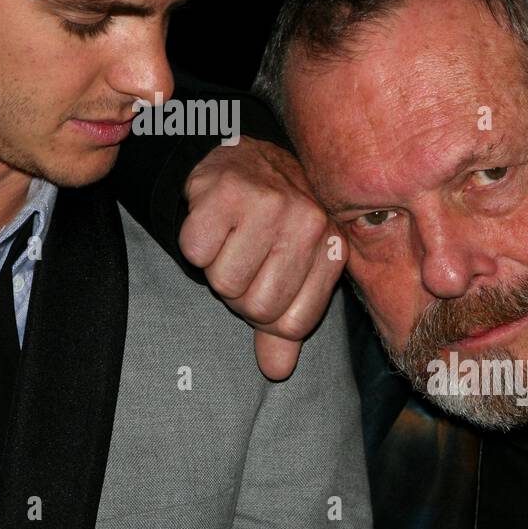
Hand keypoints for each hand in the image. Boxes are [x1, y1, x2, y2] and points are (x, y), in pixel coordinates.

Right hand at [180, 137, 344, 379]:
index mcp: (333, 248)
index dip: (267, 315)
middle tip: (240, 258)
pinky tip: (211, 220)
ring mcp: (271, 204)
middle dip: (238, 292)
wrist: (244, 158)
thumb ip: (284, 326)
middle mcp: (310, 222)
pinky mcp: (227, 190)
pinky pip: (196, 251)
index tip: (263, 282)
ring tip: (228, 238)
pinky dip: (194, 242)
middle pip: (256, 306)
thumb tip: (276, 370)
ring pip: (225, 281)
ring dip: (215, 266)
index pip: (293, 323)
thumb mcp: (290, 272)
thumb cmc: (270, 222)